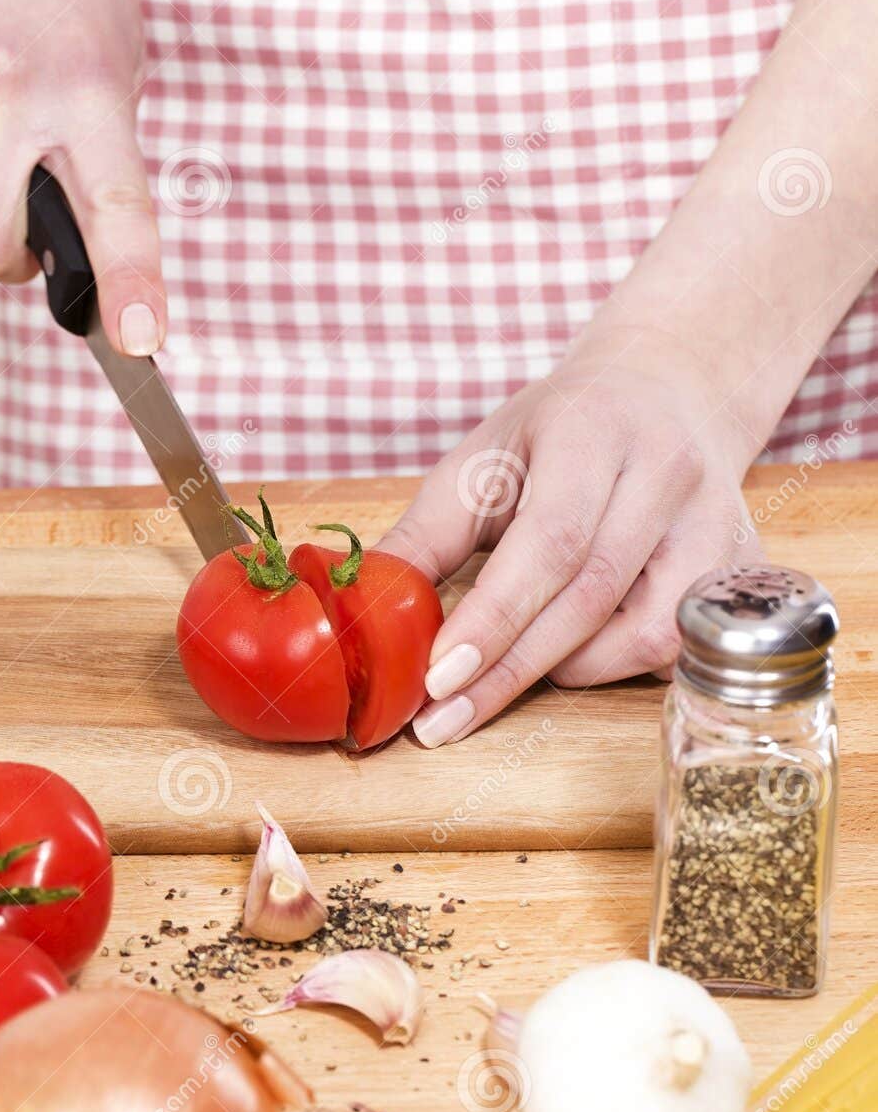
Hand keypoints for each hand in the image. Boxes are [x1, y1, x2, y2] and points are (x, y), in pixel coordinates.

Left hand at [379, 343, 763, 745]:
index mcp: (595, 432)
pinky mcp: (745, 569)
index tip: (437, 680)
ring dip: (567, 669)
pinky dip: (618, 664)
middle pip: (591, 597)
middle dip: (509, 670)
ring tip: (519, 658)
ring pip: (645, 635)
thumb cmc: (560, 435)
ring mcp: (718, 522)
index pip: (549, 542)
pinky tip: (581, 648)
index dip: (495, 619)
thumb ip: (426, 536)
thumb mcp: (483, 460)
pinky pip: (678, 648)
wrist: (668, 393)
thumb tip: (365, 611)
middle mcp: (669, 474)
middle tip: (443, 718)